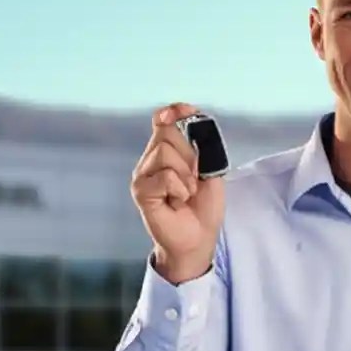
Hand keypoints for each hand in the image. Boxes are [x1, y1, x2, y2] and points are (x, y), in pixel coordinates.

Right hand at [131, 102, 225, 283]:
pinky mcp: (141, 191)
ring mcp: (143, 175)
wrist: (199, 238)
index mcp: (166, 151)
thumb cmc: (203, 207)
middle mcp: (150, 159)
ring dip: (187, 175)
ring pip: (166, 153)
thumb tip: (189, 112)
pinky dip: (179, 189)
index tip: (186, 113)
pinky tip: (178, 201)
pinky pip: (164, 176)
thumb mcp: (209, 168)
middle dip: (190, 155)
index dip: (175, 112)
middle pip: (168, 133)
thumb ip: (200, 142)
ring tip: (187, 192)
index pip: (163, 119)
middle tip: (194, 179)